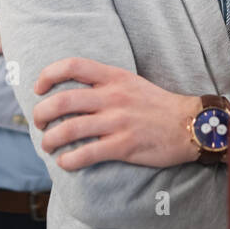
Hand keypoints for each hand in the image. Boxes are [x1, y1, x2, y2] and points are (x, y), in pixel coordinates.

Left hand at [32, 57, 202, 170]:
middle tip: (39, 122)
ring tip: (47, 145)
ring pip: (70, 129)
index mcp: (114, 77)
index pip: (73, 65)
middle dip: (41, 113)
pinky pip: (88, 153)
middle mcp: (114, 97)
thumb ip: (104, 83)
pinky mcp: (124, 146)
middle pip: (63, 101)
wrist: (190, 124)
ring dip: (50, 139)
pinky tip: (65, 163)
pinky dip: (69, 160)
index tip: (39, 87)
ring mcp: (119, 122)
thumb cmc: (157, 105)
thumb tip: (71, 92)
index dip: (49, 74)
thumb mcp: (131, 83)